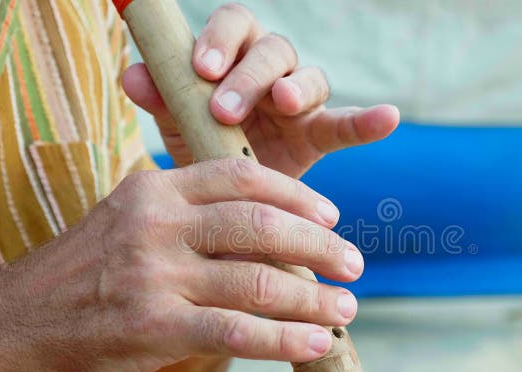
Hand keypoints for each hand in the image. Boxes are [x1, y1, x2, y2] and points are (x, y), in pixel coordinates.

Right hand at [3, 160, 360, 371]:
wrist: (18, 322)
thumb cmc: (87, 269)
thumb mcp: (131, 218)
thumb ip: (193, 216)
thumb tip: (271, 230)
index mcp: (156, 188)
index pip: (243, 176)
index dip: (297, 195)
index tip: (330, 216)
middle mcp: (158, 224)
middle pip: (262, 224)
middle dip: (320, 246)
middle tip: (353, 263)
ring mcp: (156, 276)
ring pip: (259, 281)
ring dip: (314, 298)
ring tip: (345, 309)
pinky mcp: (154, 329)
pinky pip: (238, 333)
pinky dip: (285, 340)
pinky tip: (315, 344)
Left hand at [121, 3, 399, 178]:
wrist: (223, 196)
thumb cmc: (199, 143)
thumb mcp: (175, 121)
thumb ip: (160, 95)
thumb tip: (133, 74)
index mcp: (234, 56)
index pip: (234, 26)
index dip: (221, 40)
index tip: (201, 68)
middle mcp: (270, 71)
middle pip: (273, 49)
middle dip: (249, 74)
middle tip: (224, 108)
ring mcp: (301, 102)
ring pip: (309, 78)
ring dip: (296, 88)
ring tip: (284, 103)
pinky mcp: (320, 134)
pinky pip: (348, 123)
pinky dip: (369, 120)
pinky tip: (388, 118)